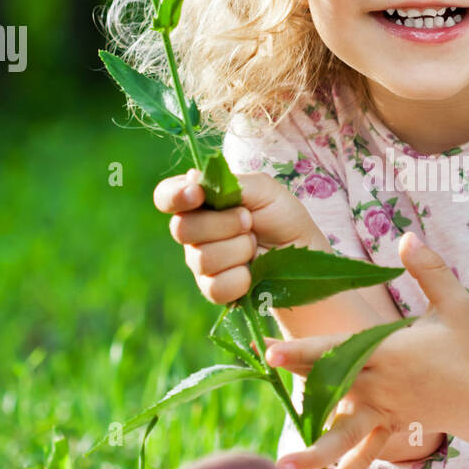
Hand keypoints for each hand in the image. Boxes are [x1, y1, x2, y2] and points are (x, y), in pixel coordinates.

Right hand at [153, 167, 314, 304]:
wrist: (303, 253)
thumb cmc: (282, 216)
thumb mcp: (263, 189)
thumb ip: (229, 183)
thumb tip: (192, 178)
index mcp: (200, 202)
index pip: (166, 196)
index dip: (175, 196)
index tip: (197, 194)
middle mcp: (194, 231)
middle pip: (182, 229)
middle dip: (223, 224)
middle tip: (249, 221)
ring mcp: (201, 262)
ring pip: (202, 258)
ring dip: (238, 249)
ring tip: (255, 246)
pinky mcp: (214, 289)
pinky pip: (215, 286)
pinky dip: (241, 277)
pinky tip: (253, 271)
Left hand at [267, 232, 468, 468]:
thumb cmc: (466, 344)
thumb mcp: (454, 302)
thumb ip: (430, 269)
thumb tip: (408, 236)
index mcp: (388, 353)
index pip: (339, 350)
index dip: (305, 351)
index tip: (273, 352)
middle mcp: (381, 385)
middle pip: (333, 394)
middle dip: (302, 408)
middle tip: (273, 424)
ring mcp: (383, 411)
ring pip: (345, 435)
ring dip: (316, 455)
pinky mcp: (390, 427)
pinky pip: (367, 451)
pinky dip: (350, 467)